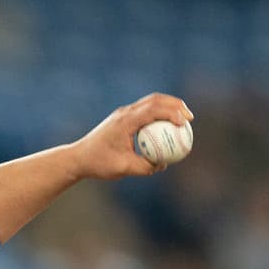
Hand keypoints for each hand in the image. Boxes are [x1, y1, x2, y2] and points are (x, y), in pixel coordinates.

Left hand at [72, 92, 192, 179]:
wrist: (78, 158)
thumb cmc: (98, 164)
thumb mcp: (123, 168)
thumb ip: (145, 167)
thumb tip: (163, 164)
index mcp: (125, 121)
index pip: (153, 110)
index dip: (172, 113)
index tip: (185, 124)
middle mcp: (124, 113)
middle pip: (155, 100)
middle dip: (175, 105)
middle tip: (190, 117)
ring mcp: (123, 114)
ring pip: (150, 102)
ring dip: (168, 106)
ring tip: (184, 118)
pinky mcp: (122, 118)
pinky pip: (145, 111)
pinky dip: (159, 114)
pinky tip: (168, 126)